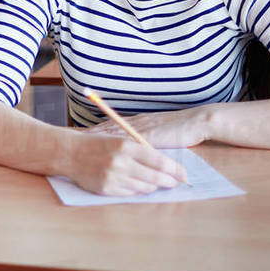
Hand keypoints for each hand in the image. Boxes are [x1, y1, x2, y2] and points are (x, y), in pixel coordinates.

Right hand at [68, 132, 188, 195]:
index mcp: (125, 145)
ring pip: (144, 187)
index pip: (159, 160)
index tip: (183, 174)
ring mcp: (113, 177)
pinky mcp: (106, 189)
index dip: (174, 169)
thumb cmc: (97, 144)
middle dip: (169, 181)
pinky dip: (137, 190)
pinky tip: (138, 185)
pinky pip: (130, 194)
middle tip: (176, 183)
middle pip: (155, 177)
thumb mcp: (118, 139)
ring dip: (153, 186)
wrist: (70, 153)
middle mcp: (120, 162)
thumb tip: (164, 165)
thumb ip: (140, 151)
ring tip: (156, 182)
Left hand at [84, 106, 209, 148]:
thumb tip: (137, 149)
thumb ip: (148, 139)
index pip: (112, 125)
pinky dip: (116, 144)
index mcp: (139, 122)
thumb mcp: (160, 133)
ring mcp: (143, 128)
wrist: (196, 122)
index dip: (96, 129)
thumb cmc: (181, 129)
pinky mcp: (150, 136)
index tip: (80, 133)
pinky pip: (129, 140)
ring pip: (115, 132)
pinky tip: (105, 147)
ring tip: (81, 140)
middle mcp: (137, 123)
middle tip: (73, 136)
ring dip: (98, 137)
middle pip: (108, 127)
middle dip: (90, 133)